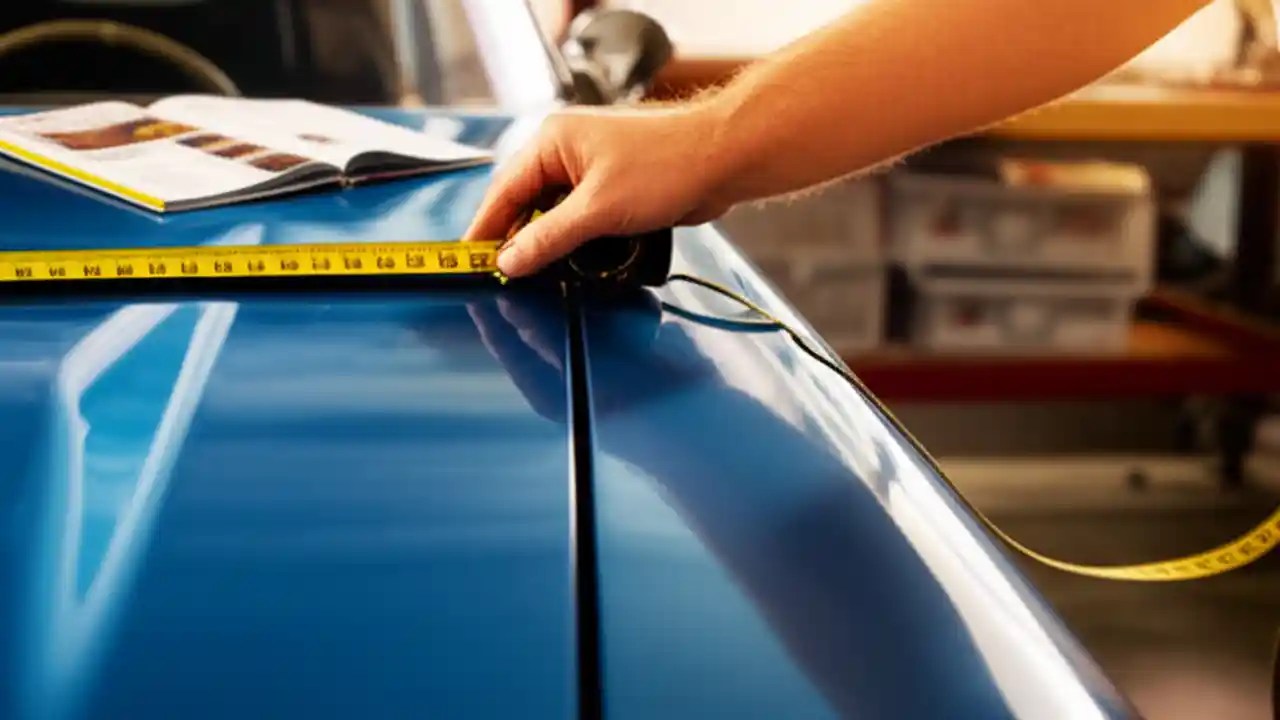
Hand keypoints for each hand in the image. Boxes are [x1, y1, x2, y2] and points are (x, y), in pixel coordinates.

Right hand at [464, 104, 734, 277]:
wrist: (724, 158)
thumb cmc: (668, 164)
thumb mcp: (598, 210)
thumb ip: (549, 238)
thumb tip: (510, 260)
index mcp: (552, 142)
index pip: (503, 191)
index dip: (486, 229)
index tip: (470, 262)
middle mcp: (566, 152)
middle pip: (525, 204)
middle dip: (518, 241)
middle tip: (505, 278)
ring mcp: (591, 170)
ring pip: (553, 215)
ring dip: (549, 244)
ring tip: (536, 277)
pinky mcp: (613, 188)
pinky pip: (580, 219)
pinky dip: (574, 242)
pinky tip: (573, 265)